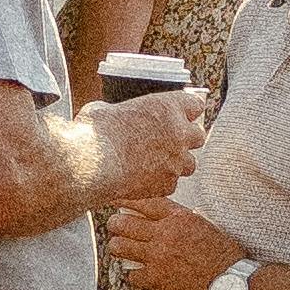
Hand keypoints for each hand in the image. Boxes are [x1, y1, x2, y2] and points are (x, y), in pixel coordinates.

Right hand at [88, 86, 209, 204]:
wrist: (92, 165)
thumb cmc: (95, 133)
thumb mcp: (106, 109)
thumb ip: (122, 111)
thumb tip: (115, 115)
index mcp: (167, 107)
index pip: (195, 104)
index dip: (187, 110)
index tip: (181, 113)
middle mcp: (179, 134)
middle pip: (198, 135)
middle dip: (185, 138)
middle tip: (168, 140)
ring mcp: (176, 161)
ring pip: (189, 163)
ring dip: (177, 162)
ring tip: (156, 163)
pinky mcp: (167, 184)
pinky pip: (171, 183)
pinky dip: (161, 182)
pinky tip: (144, 179)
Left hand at [109, 195, 234, 289]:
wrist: (233, 286)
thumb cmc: (225, 257)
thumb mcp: (206, 227)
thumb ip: (182, 221)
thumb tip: (164, 218)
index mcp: (179, 217)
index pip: (144, 202)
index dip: (127, 200)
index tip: (118, 201)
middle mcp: (165, 233)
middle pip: (123, 222)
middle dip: (115, 224)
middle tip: (114, 227)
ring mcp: (158, 256)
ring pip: (120, 246)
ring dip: (118, 248)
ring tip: (119, 249)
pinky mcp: (155, 279)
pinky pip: (131, 274)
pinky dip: (133, 275)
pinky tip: (139, 275)